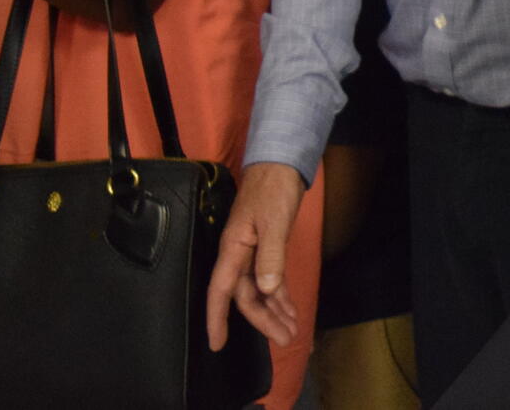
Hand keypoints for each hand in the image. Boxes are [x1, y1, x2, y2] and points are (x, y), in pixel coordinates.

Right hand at [206, 161, 305, 350]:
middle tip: (285, 339)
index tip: (217, 344)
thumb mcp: (274, 221)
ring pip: (261, 290)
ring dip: (275, 311)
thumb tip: (266, 289)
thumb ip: (270, 255)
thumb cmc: (274, 189)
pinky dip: (281, 294)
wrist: (282, 164)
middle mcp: (241, 254)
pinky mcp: (269, 248)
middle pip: (247, 295)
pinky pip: (272, 279)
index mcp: (234, 249)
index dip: (217, 318)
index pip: (221, 290)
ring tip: (292, 331)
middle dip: (264, 319)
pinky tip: (291, 309)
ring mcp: (255, 252)